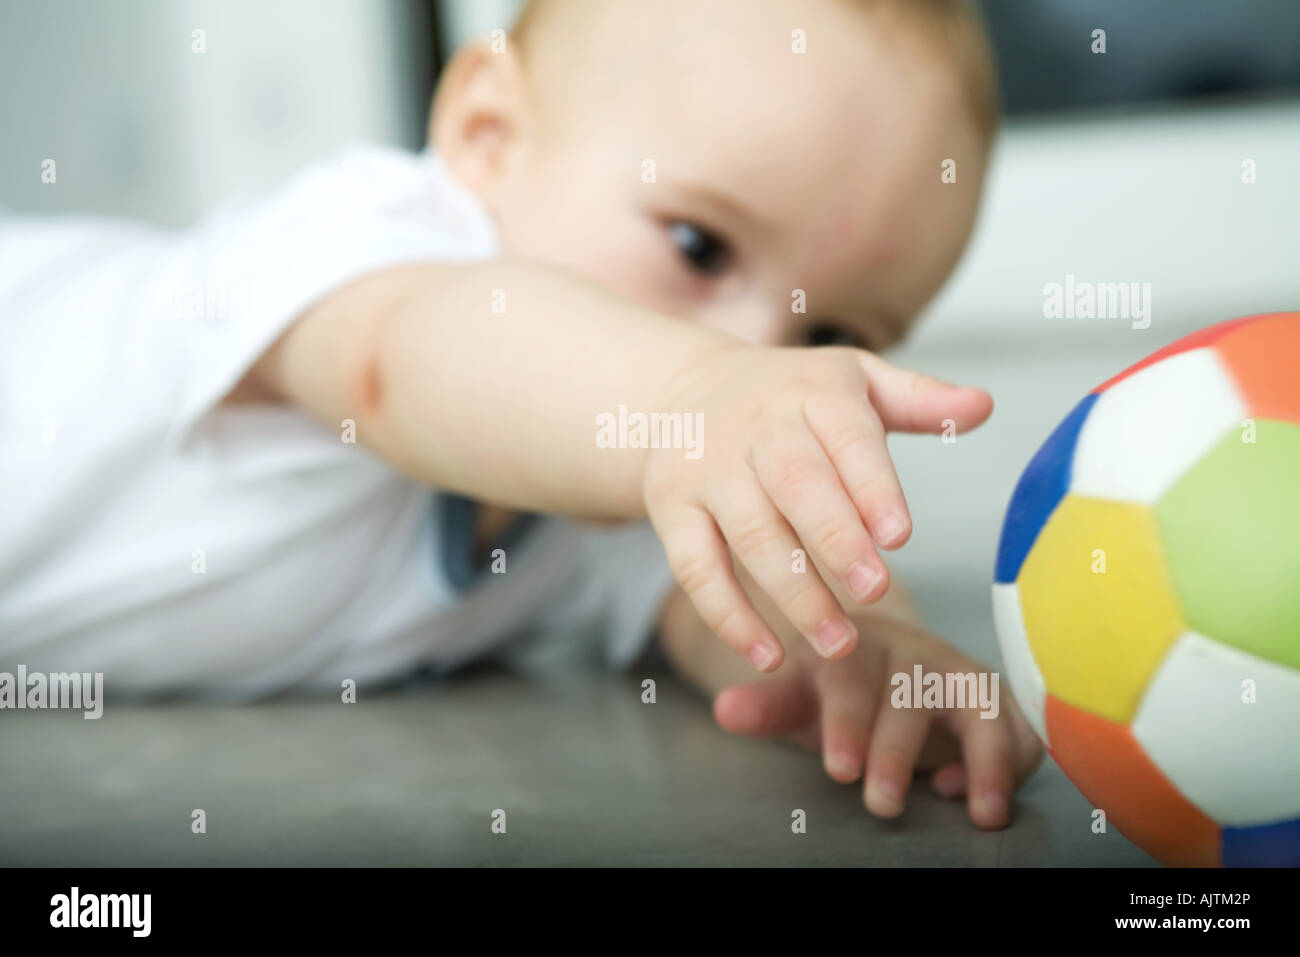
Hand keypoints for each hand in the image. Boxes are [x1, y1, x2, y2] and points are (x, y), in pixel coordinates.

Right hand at [644, 343, 990, 671]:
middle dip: (834, 542)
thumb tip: (984, 405)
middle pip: (795, 485)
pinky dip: (728, 615)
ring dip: (793, 592)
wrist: (682, 392)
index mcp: (812, 394)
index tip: (899, 535)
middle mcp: (756, 428)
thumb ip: (918, 400)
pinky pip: (695, 567)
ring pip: (749, 535)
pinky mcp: (671, 508)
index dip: (871, 486)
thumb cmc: (790, 399)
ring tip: (838, 643)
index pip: (845, 437)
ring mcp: (708, 470)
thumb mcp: (853, 381)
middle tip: (876, 592)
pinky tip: (768, 654)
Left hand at [712, 614, 1043, 828]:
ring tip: (981, 812)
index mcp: (857, 646)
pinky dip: (1012, 761)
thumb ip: (767, 706)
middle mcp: (914, 654)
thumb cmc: (837, 685)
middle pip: (912, 696)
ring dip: (988, 760)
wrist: (882, 661)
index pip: (851, 679)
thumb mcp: (799, 694)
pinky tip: (976, 795)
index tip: (838, 770)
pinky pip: (1020, 728)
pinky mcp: (997, 702)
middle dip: (898, 753)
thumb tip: (726, 710)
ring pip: (982, 708)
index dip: (847, 723)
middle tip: (879, 804)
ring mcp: (960, 675)